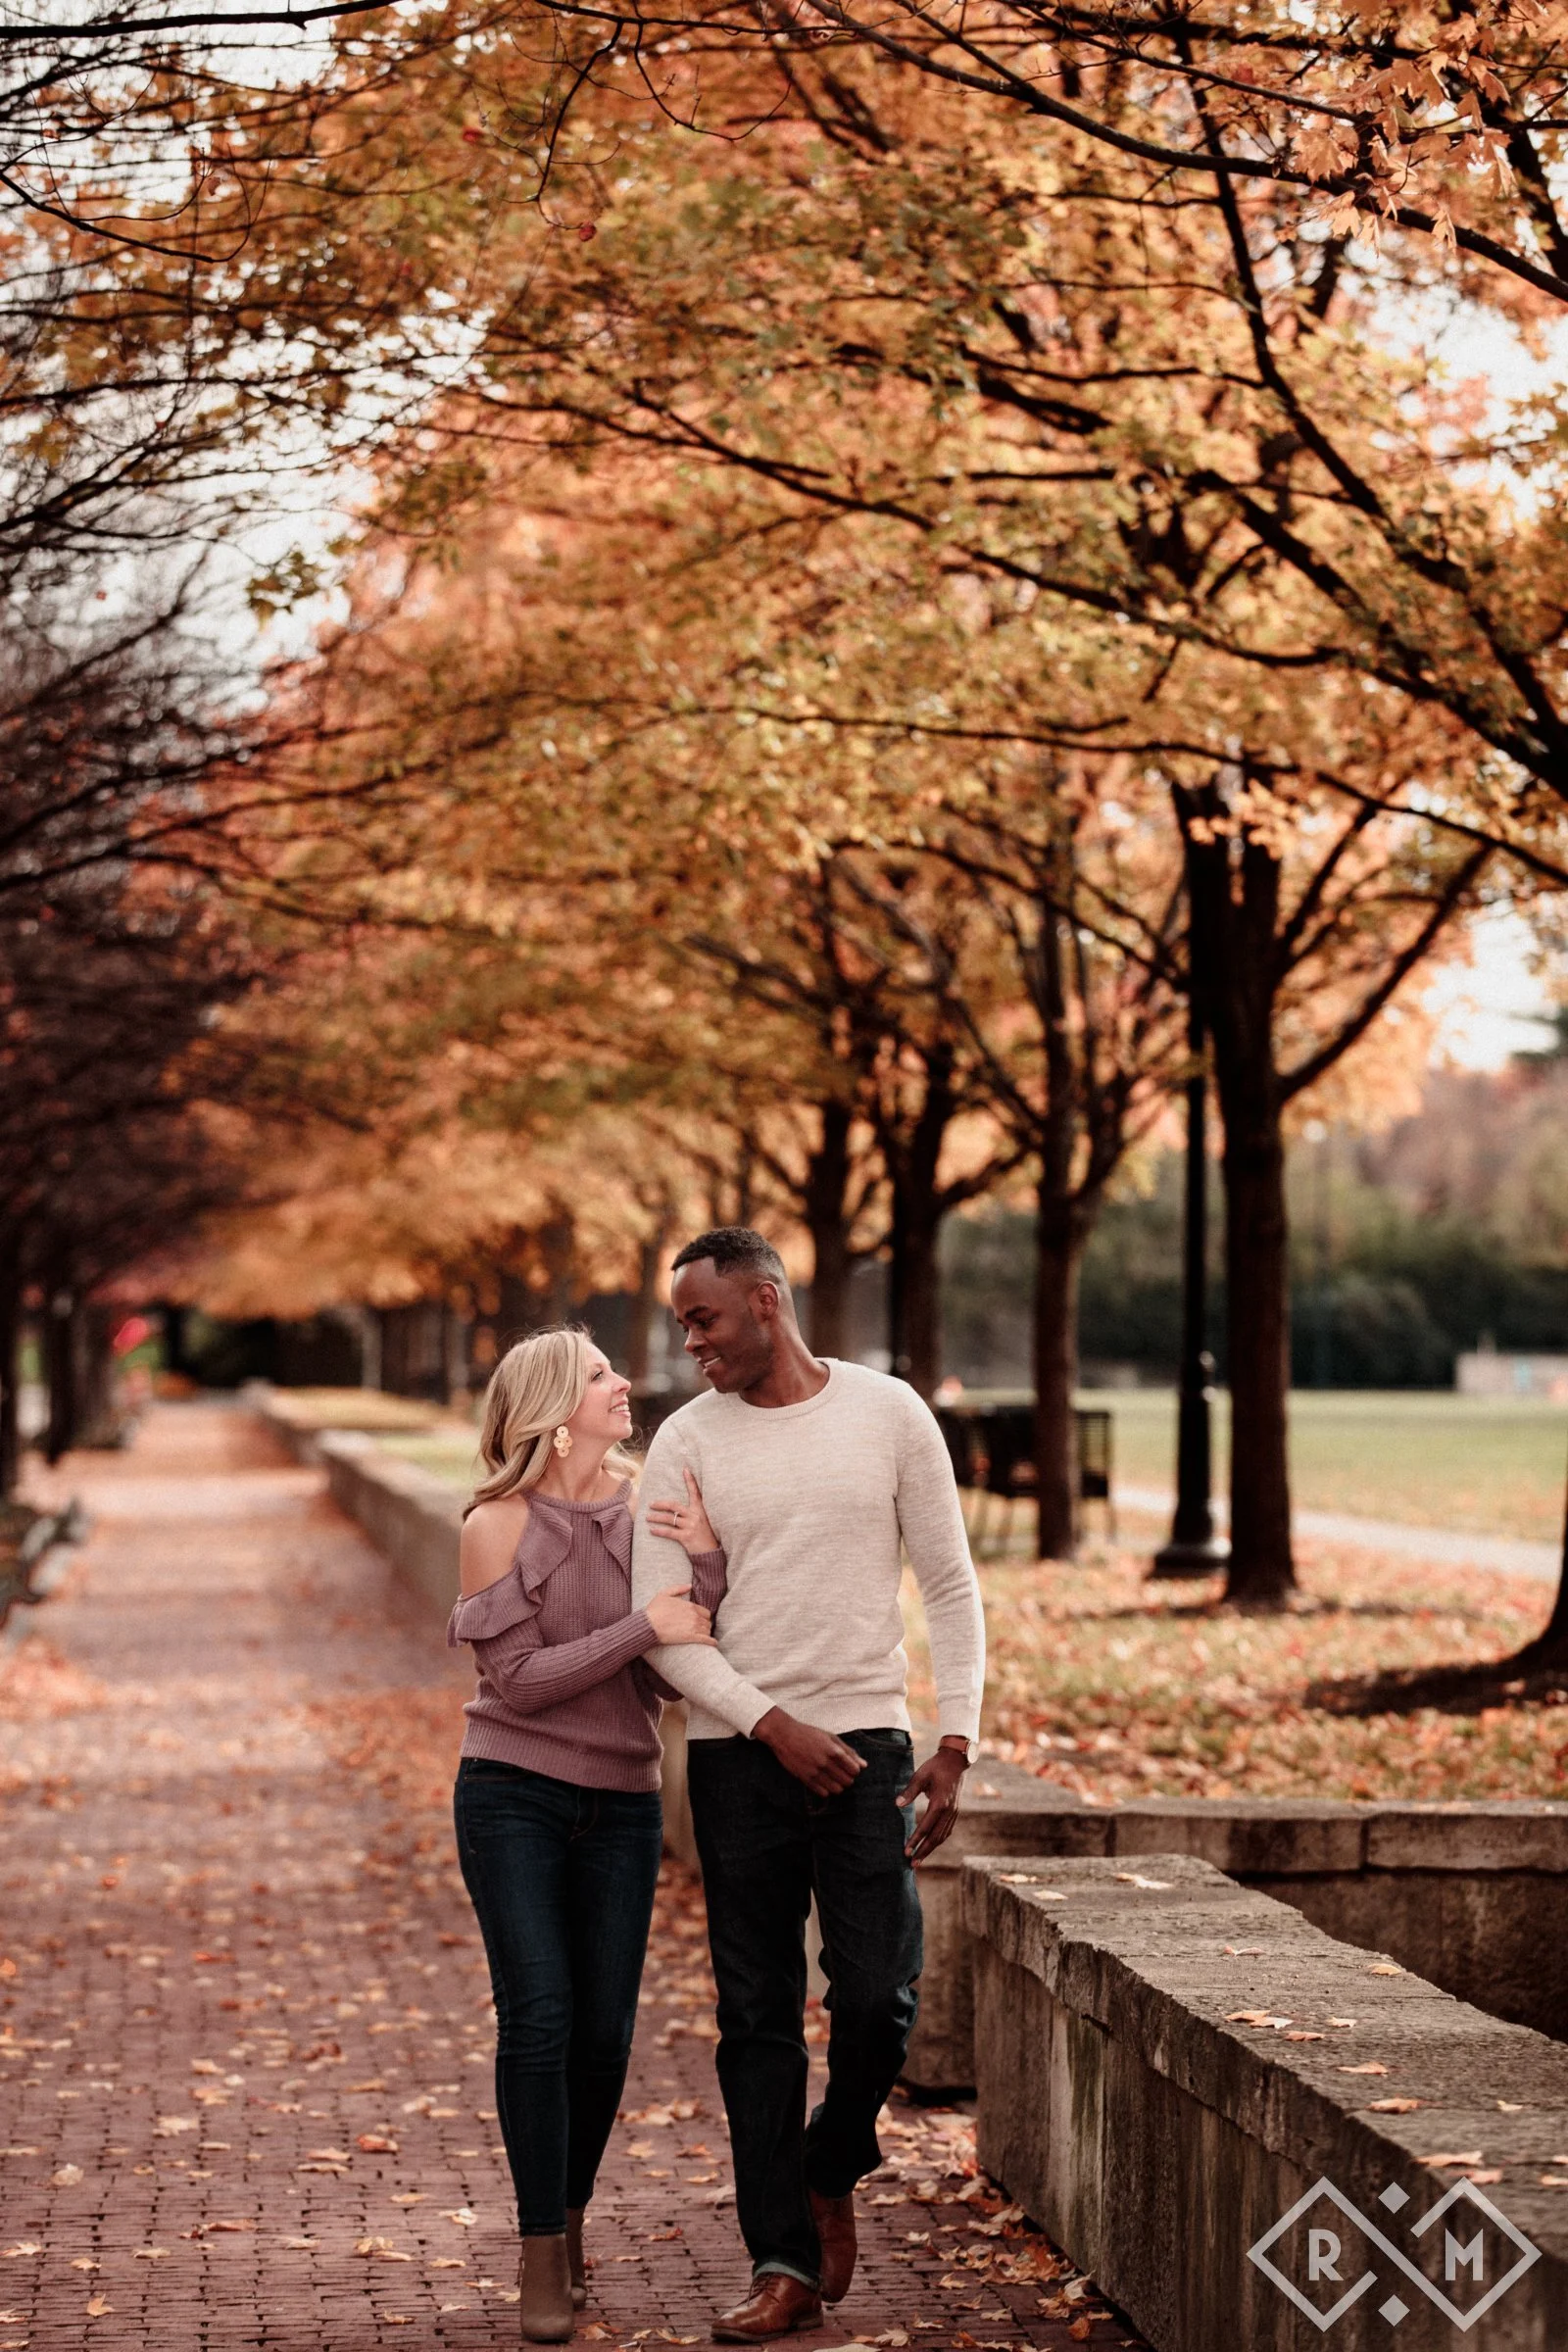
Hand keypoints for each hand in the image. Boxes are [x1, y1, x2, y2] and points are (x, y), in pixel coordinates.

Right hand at [644, 1585, 716, 1645]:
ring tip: (703, 1636)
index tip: (699, 1621)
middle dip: (705, 1625)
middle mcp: (694, 1615)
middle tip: (700, 1629)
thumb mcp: (664, 1594)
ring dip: (706, 1633)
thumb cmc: (654, 1610)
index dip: (703, 1617)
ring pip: (707, 1630)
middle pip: (707, 1622)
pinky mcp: (691, 1637)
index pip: (705, 1612)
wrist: (648, 1625)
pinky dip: (711, 1642)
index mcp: (690, 1606)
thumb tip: (690, 1585)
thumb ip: (678, 1588)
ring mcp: (694, 1627)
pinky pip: (706, 1640)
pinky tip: (713, 1643)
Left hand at [645, 1469, 719, 1557]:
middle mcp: (695, 1516)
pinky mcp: (687, 1537)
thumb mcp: (704, 1520)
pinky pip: (669, 1532)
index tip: (685, 1469)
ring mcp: (691, 1526)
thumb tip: (679, 1508)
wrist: (711, 1553)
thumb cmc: (705, 1536)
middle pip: (674, 1505)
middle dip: (661, 1504)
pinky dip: (659, 1531)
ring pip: (669, 1518)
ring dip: (656, 1518)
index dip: (690, 1480)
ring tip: (647, 1517)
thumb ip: (694, 1512)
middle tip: (651, 1504)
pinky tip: (652, 1530)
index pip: (695, 1492)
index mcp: (700, 1510)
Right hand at [752, 1707, 865, 1795]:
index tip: (849, 1767)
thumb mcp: (830, 1737)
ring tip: (833, 1778)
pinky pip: (823, 1793)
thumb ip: (848, 1751)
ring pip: (837, 1789)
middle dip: (847, 1778)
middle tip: (841, 1772)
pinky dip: (826, 1790)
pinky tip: (823, 1781)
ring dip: (838, 1785)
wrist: (784, 1735)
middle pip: (847, 1781)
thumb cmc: (809, 1733)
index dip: (854, 1770)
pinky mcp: (805, 1779)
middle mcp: (825, 1762)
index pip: (854, 1770)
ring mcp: (815, 1772)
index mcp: (834, 1750)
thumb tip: (864, 1765)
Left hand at [898, 1747, 968, 1861]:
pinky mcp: (955, 1812)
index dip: (915, 1840)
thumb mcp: (921, 1775)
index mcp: (940, 1803)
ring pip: (942, 1836)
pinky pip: (947, 1830)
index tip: (906, 1851)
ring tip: (919, 1860)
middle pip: (936, 1837)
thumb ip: (909, 1791)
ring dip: (931, 1849)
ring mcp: (954, 1813)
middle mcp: (949, 1811)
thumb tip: (897, 1804)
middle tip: (912, 1864)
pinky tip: (930, 1845)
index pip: (925, 1827)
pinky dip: (938, 1840)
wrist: (957, 1760)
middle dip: (924, 1852)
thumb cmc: (936, 1766)